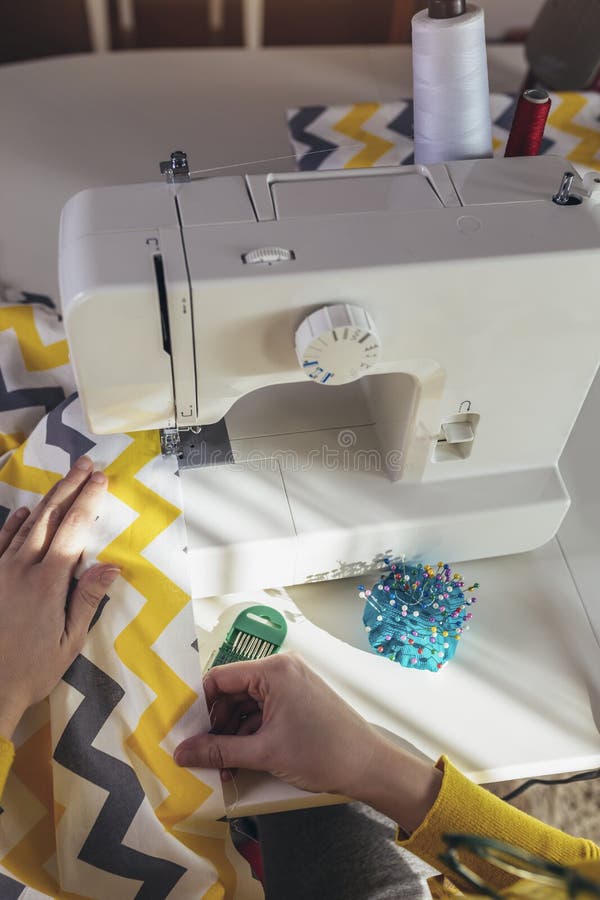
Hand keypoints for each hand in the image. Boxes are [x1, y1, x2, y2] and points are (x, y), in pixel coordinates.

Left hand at [0, 456, 119, 738]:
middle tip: (85, 464)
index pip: (72, 530)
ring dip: (46, 500)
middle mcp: (21, 568)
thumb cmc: (33, 669)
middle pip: (48, 517)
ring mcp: (0, 571)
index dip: (88, 501)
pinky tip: (23, 513)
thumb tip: (112, 566)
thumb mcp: (69, 641)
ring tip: (63, 481)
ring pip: (25, 526)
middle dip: (69, 487)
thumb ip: (87, 599)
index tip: (101, 479)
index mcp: (47, 583)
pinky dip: (12, 524)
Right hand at [174, 653, 441, 832]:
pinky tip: (238, 759)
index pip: (219, 677)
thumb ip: (218, 750)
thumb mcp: (264, 753)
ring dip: (231, 732)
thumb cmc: (322, 753)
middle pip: (232, 691)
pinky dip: (249, 733)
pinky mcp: (298, 699)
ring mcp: (291, 683)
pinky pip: (263, 711)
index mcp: (273, 670)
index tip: (182, 729)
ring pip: (246, 704)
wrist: (369, 766)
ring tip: (219, 763)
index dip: (198, 704)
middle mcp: (281, 669)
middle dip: (214, 723)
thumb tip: (182, 753)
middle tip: (198, 752)